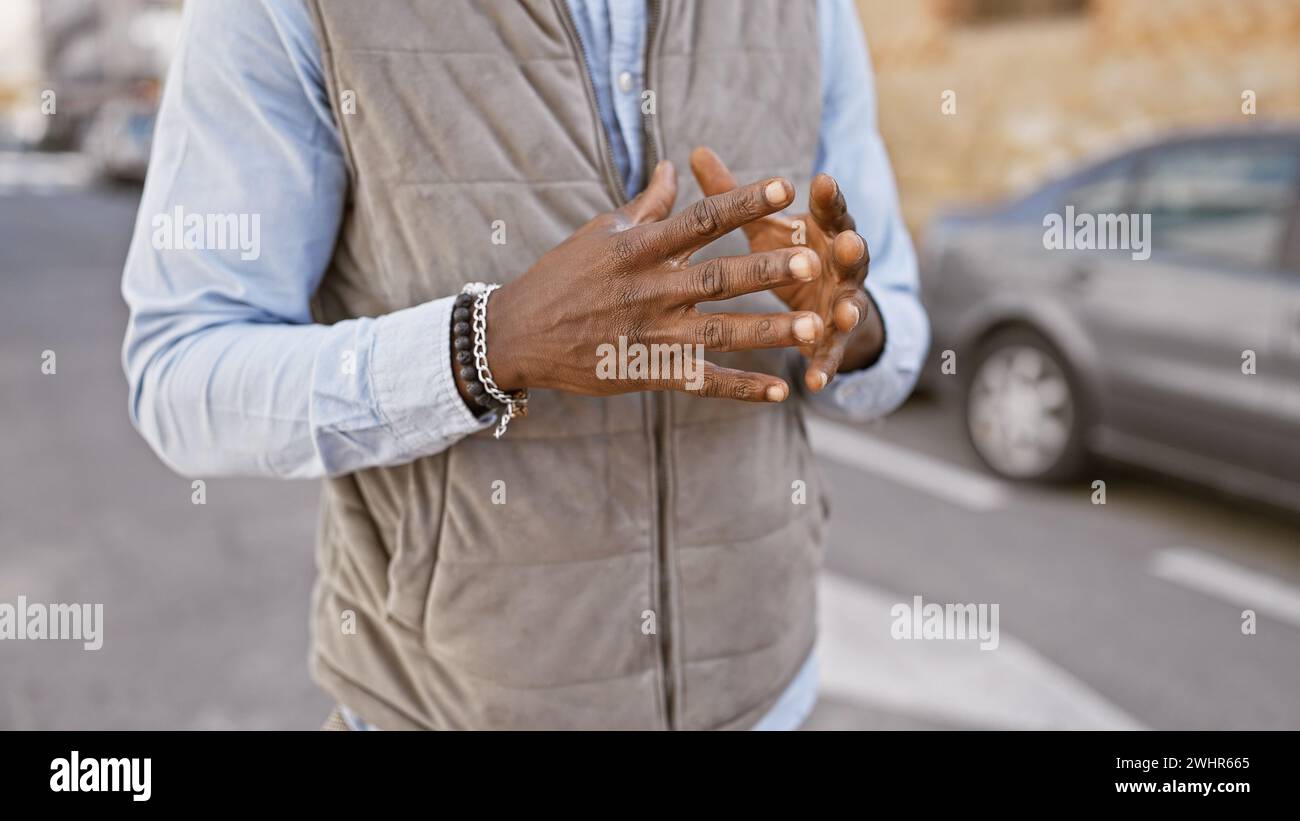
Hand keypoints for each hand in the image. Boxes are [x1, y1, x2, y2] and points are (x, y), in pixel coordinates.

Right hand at [480, 160, 824, 402]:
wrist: (519, 335)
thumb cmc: (561, 276)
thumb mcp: (601, 233)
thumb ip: (646, 205)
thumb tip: (675, 167)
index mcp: (640, 249)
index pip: (701, 219)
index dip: (744, 202)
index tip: (785, 186)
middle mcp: (650, 290)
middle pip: (718, 277)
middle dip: (766, 270)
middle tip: (811, 261)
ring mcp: (651, 334)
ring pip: (720, 331)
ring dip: (768, 331)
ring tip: (814, 327)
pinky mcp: (647, 372)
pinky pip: (701, 382)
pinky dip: (740, 389)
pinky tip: (778, 392)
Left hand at [690, 146, 882, 392]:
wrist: (827, 307)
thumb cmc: (788, 255)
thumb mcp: (765, 226)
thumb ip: (734, 196)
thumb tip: (694, 153)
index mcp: (826, 232)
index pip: (831, 210)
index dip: (828, 198)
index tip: (821, 180)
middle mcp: (841, 266)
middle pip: (852, 256)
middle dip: (853, 249)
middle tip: (850, 241)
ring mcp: (842, 304)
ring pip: (850, 306)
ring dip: (848, 309)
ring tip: (843, 312)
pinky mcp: (834, 342)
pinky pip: (830, 356)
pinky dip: (825, 367)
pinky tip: (814, 381)